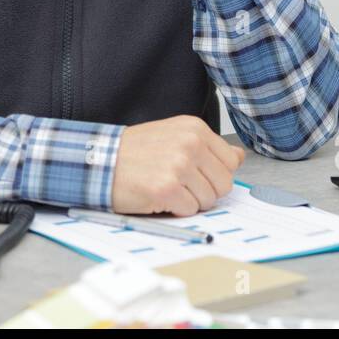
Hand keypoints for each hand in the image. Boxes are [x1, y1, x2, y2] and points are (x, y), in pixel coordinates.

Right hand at [110, 115, 244, 215]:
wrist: (99, 160)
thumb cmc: (134, 151)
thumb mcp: (174, 135)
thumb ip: (208, 146)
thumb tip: (238, 157)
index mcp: (194, 128)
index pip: (231, 162)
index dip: (214, 174)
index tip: (194, 173)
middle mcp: (190, 144)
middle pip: (223, 184)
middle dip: (204, 191)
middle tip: (178, 183)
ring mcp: (179, 166)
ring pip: (209, 200)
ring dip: (189, 201)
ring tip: (166, 187)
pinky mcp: (167, 189)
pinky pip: (190, 210)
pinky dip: (175, 210)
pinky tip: (158, 196)